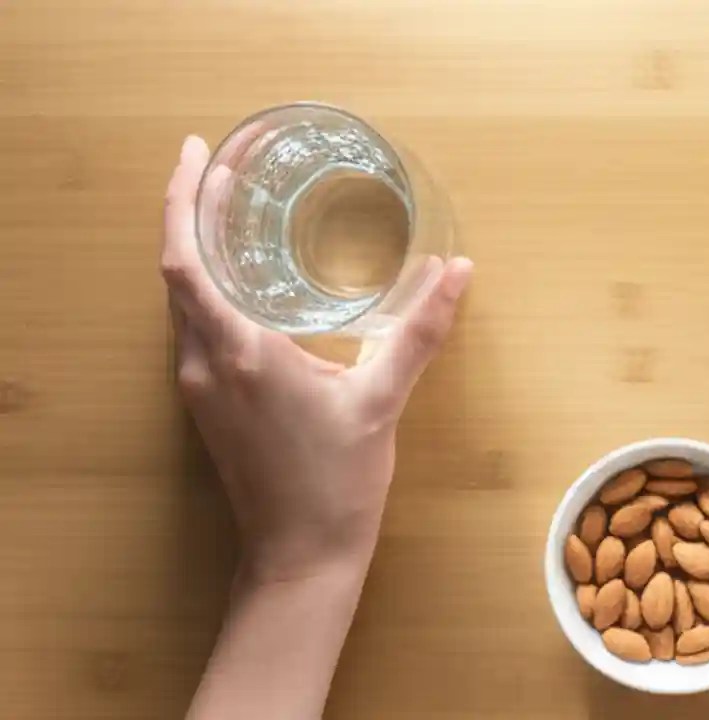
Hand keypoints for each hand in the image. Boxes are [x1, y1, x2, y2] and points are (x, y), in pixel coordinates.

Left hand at [162, 136, 472, 582]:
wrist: (300, 555)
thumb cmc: (338, 482)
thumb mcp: (382, 400)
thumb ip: (417, 332)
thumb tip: (458, 271)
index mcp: (240, 351)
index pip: (185, 259)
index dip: (184, 200)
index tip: (198, 153)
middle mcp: (204, 362)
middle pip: (177, 269)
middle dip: (191, 211)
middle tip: (222, 167)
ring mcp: (198, 386)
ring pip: (182, 299)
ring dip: (196, 248)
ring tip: (229, 210)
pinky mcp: (207, 403)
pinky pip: (195, 326)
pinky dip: (207, 286)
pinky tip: (242, 279)